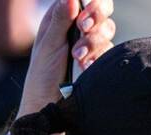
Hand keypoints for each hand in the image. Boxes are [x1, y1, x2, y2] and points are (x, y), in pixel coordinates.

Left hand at [17, 0, 116, 116]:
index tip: (83, 13)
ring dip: (93, 42)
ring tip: (78, 58)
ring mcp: (90, 44)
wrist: (49, 108)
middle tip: (84, 28)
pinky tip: (86, 68)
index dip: (89, 1)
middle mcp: (77, 28)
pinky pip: (108, 51)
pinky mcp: (99, 60)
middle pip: (100, 9)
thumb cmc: (42, 76)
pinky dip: (98, 58)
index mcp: (61, 18)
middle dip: (96, 16)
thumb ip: (61, 20)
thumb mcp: (49, 45)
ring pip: (107, 30)